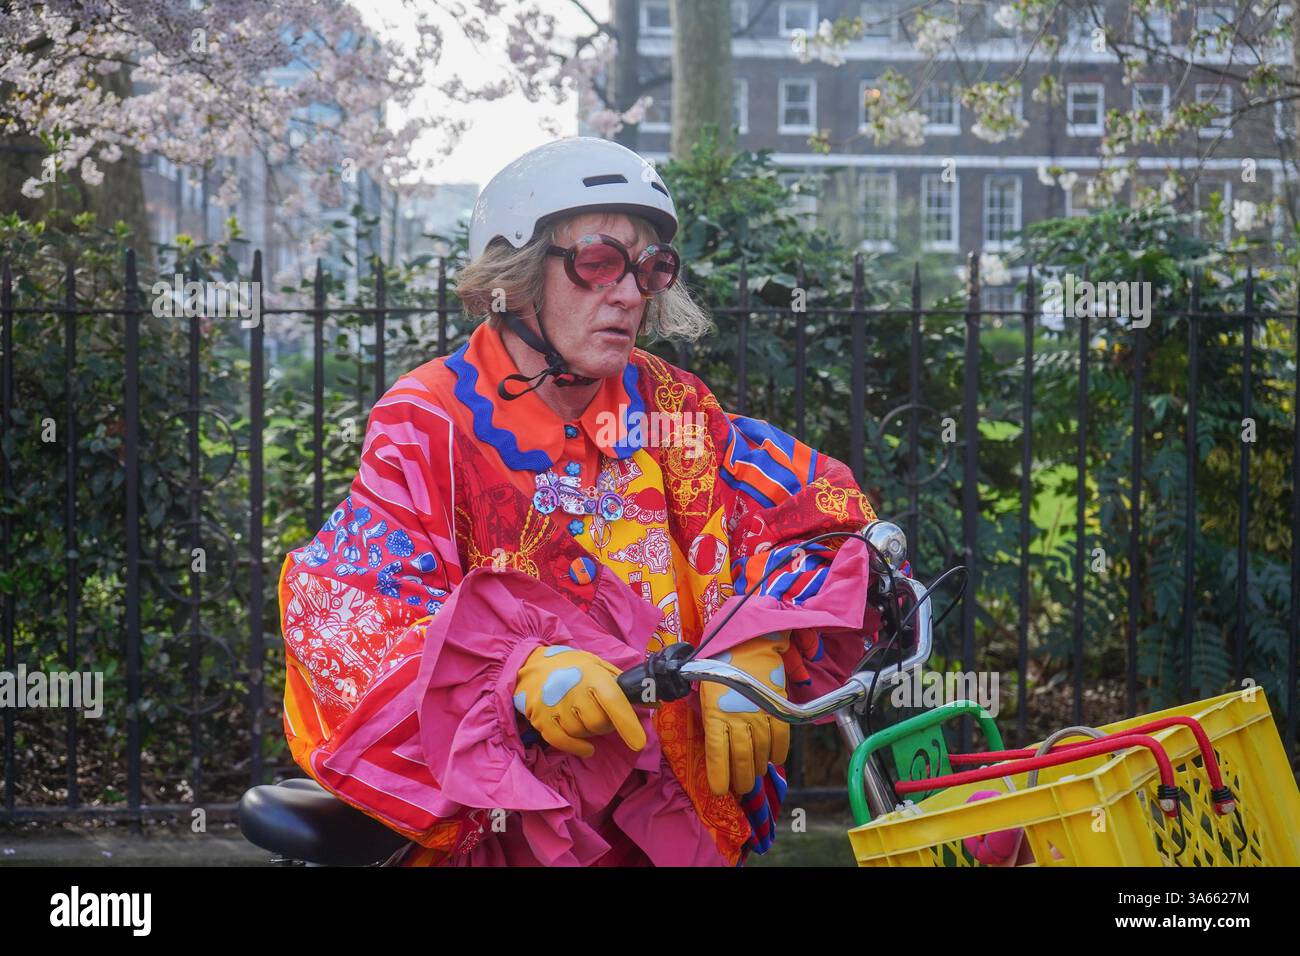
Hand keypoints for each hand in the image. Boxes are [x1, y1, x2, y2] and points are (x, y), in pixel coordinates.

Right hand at [512, 645, 646, 757]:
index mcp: (591, 675)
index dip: (626, 722)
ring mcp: (554, 706)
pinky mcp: (540, 719)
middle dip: (605, 724)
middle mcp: (572, 690)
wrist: (532, 666)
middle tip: (599, 713)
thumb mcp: (599, 667)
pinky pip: (563, 743)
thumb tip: (654, 702)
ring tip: (582, 715)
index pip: (612, 700)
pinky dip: (577, 747)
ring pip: (582, 734)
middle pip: (598, 724)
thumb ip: (624, 685)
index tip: (638, 742)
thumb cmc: (572, 667)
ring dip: (588, 731)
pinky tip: (586, 747)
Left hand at [701, 633, 790, 796]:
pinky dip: (779, 752)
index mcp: (715, 714)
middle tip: (742, 788)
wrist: (746, 641)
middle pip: (742, 758)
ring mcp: (759, 715)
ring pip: (761, 751)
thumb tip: (710, 738)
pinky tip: (775, 760)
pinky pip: (780, 737)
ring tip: (756, 776)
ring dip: (759, 767)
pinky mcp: (777, 708)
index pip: (717, 754)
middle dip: (742, 778)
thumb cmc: (718, 666)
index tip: (719, 790)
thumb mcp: (704, 692)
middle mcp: (738, 719)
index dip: (719, 775)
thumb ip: (708, 716)